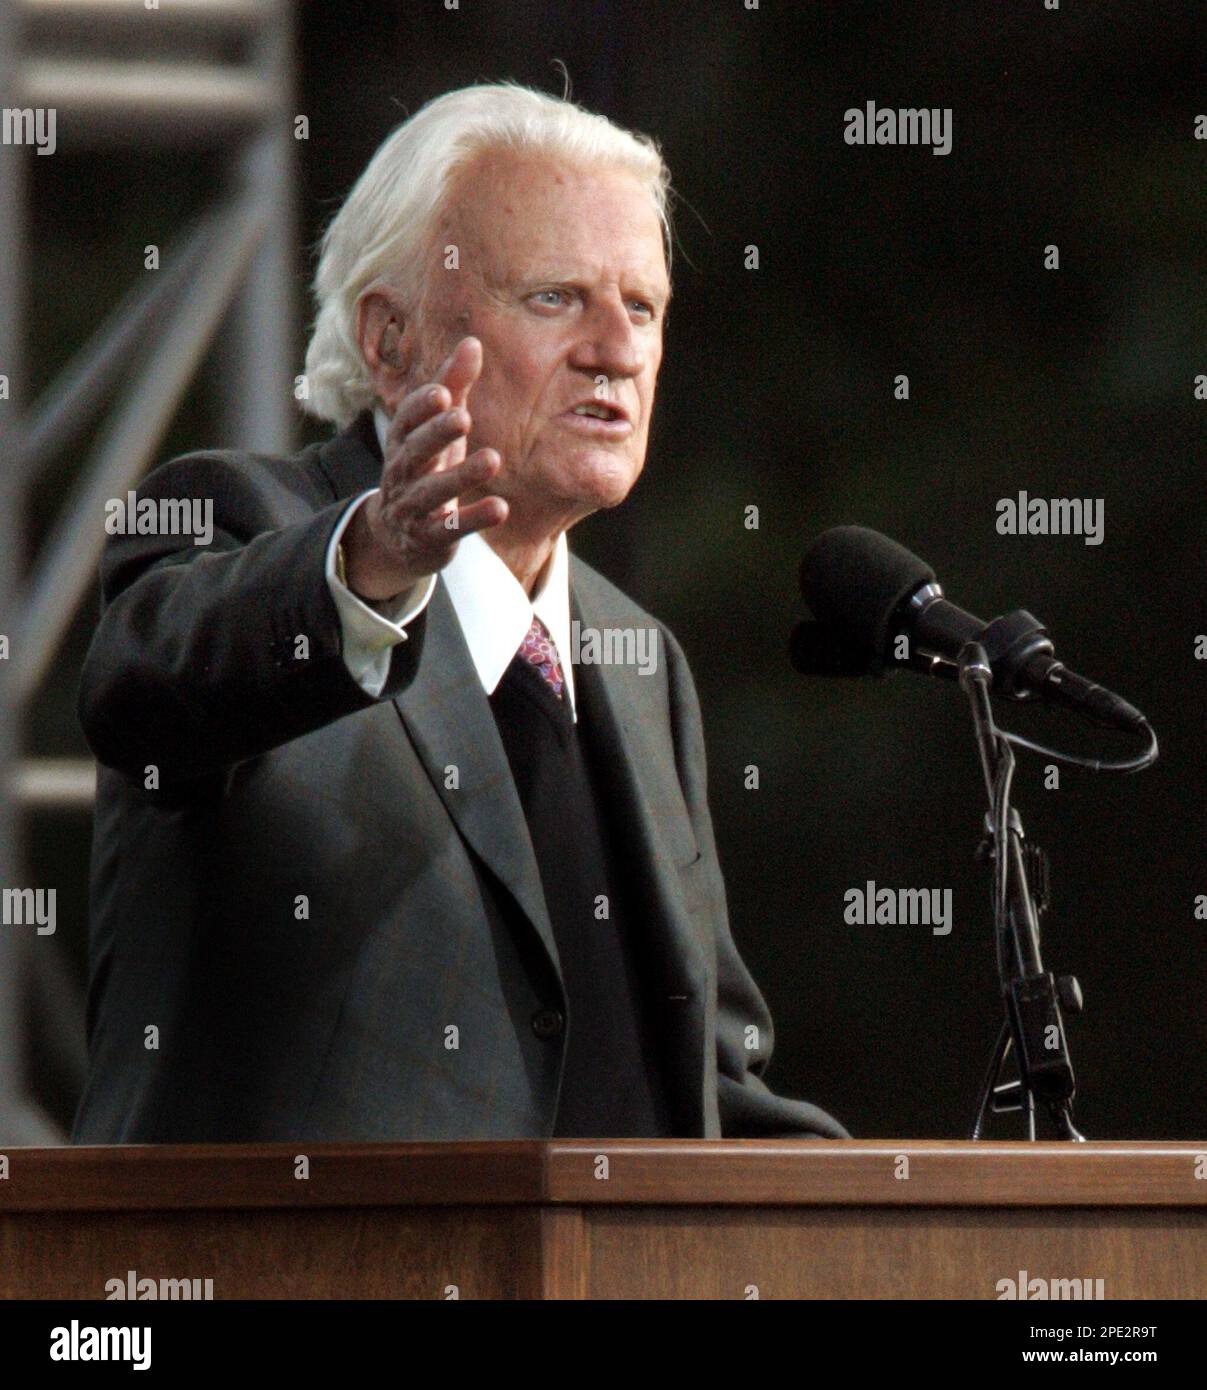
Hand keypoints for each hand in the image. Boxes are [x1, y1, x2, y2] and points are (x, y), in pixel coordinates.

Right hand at [342, 337, 506, 599]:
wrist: (398, 536)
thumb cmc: (426, 468)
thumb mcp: (437, 429)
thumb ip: (453, 387)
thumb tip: (472, 341)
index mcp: (403, 442)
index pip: (406, 420)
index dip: (421, 407)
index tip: (443, 392)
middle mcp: (403, 473)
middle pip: (415, 452)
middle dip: (436, 435)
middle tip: (462, 417)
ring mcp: (413, 507)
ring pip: (432, 491)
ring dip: (461, 476)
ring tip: (493, 459)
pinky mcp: (430, 537)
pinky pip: (451, 529)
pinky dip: (475, 519)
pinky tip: (501, 508)